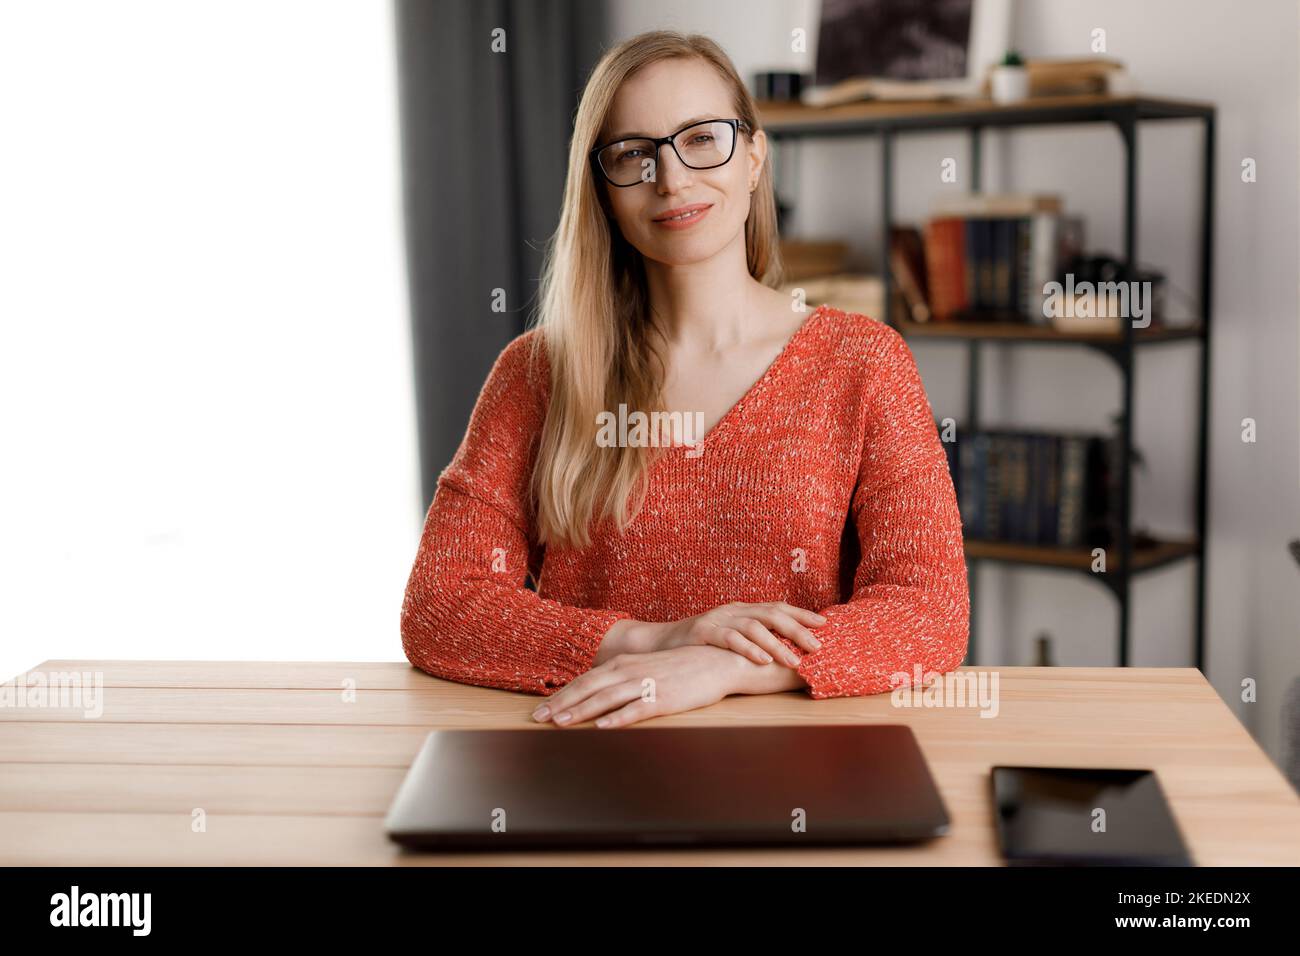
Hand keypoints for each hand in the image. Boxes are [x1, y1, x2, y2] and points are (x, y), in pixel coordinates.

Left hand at [531, 645, 747, 728]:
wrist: (717, 661)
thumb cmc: (681, 666)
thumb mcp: (646, 667)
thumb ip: (623, 677)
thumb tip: (600, 692)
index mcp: (624, 664)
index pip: (584, 680)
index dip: (561, 695)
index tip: (540, 709)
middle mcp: (630, 671)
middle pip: (588, 689)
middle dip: (561, 704)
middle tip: (537, 719)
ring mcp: (647, 684)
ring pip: (606, 699)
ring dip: (581, 711)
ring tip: (560, 724)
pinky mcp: (664, 699)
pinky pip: (636, 709)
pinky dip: (618, 718)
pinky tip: (602, 727)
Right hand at [640, 601, 825, 667]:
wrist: (660, 643)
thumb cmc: (701, 645)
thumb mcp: (730, 637)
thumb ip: (752, 638)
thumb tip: (786, 649)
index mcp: (742, 609)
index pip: (777, 607)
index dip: (801, 614)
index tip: (825, 623)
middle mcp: (733, 610)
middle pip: (770, 614)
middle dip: (797, 629)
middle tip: (817, 646)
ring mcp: (717, 619)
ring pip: (753, 627)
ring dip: (776, 644)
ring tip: (794, 660)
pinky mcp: (703, 632)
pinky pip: (730, 639)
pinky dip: (748, 649)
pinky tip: (763, 660)